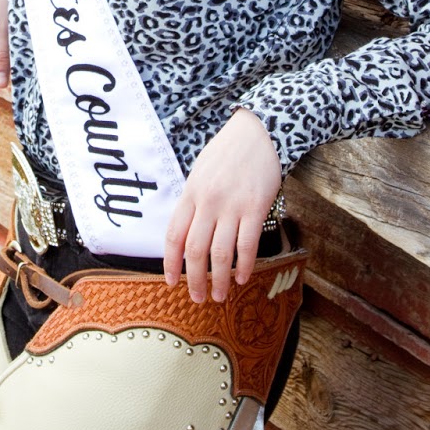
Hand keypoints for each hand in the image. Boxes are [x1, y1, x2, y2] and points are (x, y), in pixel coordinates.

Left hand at [163, 108, 281, 303]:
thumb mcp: (200, 172)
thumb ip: (193, 201)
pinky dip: (244, 266)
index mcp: (191, 194)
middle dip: (195, 280)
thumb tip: (187, 232)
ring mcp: (232, 206)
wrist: (258, 132)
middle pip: (195, 251)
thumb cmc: (228, 152)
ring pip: (221, 253)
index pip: (173, 236)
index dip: (171, 264)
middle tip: (197, 298)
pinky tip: (242, 278)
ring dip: (219, 280)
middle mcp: (208, 202)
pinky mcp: (256, 207)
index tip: (172, 282)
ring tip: (220, 295)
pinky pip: (248, 244)